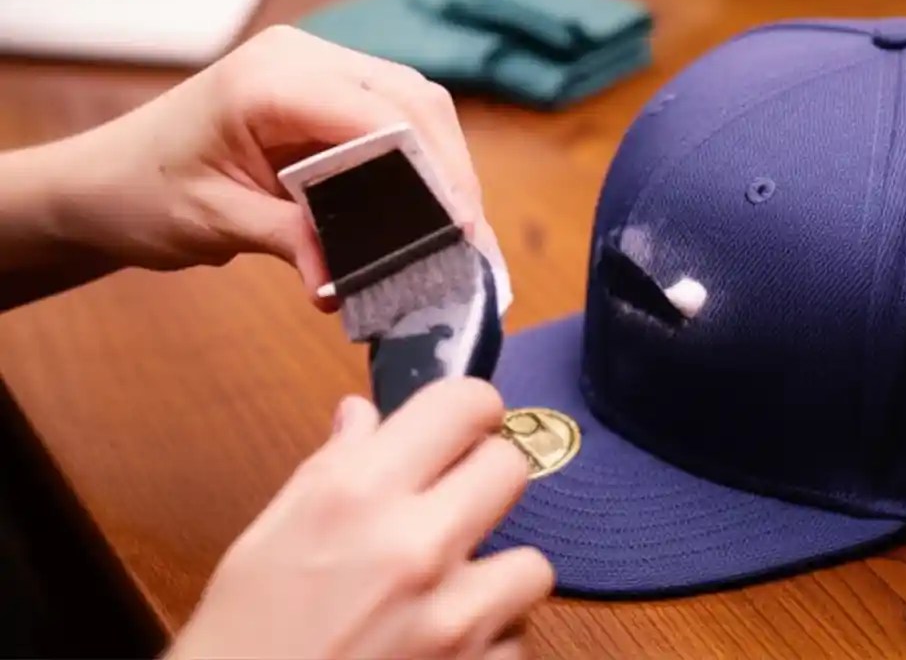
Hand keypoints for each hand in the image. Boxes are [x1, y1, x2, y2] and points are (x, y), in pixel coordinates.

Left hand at [21, 25, 494, 309]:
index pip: (380, 114)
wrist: (101, 183)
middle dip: (450, 168)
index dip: (431, 172)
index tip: (460, 230)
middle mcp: (301, 59)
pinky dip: (418, 162)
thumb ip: (292, 242)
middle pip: (412, 99)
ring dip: (440, 164)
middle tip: (470, 236)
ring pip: (412, 105)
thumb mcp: (217, 223)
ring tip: (457, 227)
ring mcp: (315, 71)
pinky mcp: (323, 96)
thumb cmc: (143, 194)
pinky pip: (390, 119)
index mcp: (270, 80)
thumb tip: (345, 285)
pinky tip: (428, 208)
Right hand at [166, 379, 552, 659]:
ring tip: (447, 596)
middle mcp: (413, 545)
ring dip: (497, 578)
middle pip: (512, 468)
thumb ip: (328, 472)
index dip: (470, 412)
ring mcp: (454, 615)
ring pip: (532, 564)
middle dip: (486, 484)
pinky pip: (518, 637)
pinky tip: (440, 649)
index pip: (466, 404)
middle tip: (453, 509)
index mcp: (354, 496)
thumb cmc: (239, 648)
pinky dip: (490, 642)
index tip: (463, 429)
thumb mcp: (263, 544)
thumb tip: (364, 418)